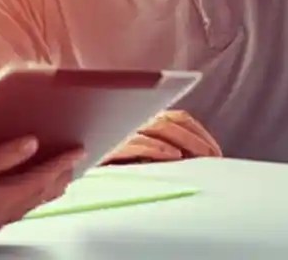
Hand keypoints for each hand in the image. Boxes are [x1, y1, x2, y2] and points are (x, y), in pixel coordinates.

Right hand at [0, 137, 84, 253]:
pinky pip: (14, 208)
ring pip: (28, 204)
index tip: (79, 150)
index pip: (39, 179)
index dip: (60, 163)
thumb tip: (31, 144)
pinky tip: (23, 191)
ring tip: (58, 176)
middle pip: (39, 194)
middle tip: (76, 161)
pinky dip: (28, 196)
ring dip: (46, 188)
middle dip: (59, 176)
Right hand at [102, 110, 222, 164]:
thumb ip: (162, 150)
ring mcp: (120, 129)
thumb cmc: (109, 163)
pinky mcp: (109, 145)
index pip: (179, 117)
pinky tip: (172, 157)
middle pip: (171, 121)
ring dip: (182, 142)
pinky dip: (157, 148)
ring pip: (158, 127)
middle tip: (212, 158)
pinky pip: (137, 142)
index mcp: (142, 117)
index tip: (215, 152)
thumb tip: (196, 159)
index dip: (199, 133)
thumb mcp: (140, 155)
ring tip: (198, 157)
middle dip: (196, 139)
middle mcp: (131, 118)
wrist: (72, 172)